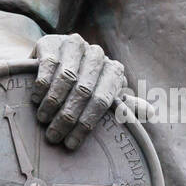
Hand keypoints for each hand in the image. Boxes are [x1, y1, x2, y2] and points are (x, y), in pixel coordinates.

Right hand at [31, 33, 125, 149]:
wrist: (50, 65)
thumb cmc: (80, 90)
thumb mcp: (101, 98)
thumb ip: (123, 106)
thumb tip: (150, 113)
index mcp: (113, 70)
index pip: (103, 100)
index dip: (86, 123)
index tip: (71, 143)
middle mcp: (97, 54)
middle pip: (84, 90)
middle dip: (68, 117)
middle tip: (54, 137)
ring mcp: (74, 45)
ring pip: (67, 78)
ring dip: (53, 103)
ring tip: (43, 120)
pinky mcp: (52, 42)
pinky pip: (48, 66)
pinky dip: (42, 86)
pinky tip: (36, 100)